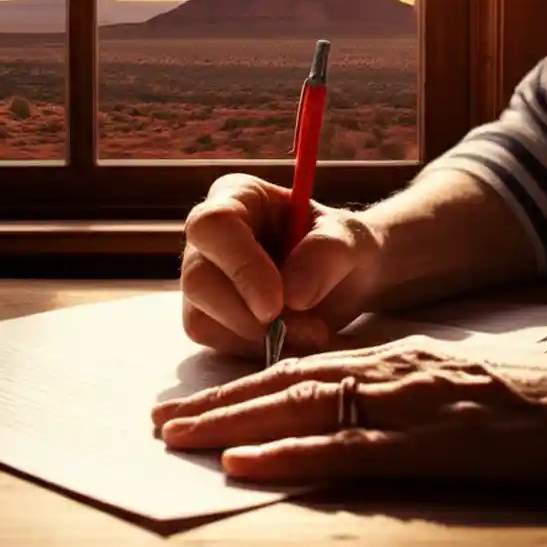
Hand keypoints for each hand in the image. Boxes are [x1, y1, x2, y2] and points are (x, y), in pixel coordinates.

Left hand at [151, 336, 546, 485]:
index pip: (294, 367)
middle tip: (161, 422)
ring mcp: (397, 406)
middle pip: (279, 384)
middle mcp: (379, 371)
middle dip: (215, 404)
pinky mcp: (421, 446)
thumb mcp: (438, 377)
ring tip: (179, 438)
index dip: (237, 386)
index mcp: (383, 357)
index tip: (193, 402)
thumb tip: (338, 402)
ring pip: (296, 410)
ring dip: (230, 425)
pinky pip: (340, 450)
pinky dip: (286, 455)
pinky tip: (244, 463)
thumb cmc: (519, 397)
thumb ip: (387, 385)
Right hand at [180, 173, 381, 358]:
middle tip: (304, 326)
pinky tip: (291, 339)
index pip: (213, 225)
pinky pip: (214, 340)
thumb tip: (293, 295)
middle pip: (197, 278)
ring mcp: (203, 278)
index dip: (239, 265)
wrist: (348, 280)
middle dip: (246, 313)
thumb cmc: (343, 248)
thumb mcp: (349, 240)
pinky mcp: (208, 316)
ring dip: (257, 337)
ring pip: (200, 317)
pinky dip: (255, 349)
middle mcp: (209, 237)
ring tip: (311, 331)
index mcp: (236, 197)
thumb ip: (325, 255)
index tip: (277, 302)